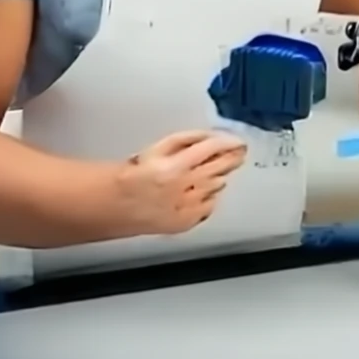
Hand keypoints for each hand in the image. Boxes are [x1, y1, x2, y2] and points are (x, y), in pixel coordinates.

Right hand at [114, 129, 246, 236]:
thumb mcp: (159, 147)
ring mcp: (188, 207)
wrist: (119, 205)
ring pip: (217, 186)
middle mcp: (185, 188)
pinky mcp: (188, 222)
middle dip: (233, 159)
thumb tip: (211, 136)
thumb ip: (187, 139)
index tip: (238, 142)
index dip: (229, 143)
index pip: (212, 149)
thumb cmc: (137, 173)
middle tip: (240, 153)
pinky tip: (199, 191)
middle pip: (220, 169)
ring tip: (213, 170)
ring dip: (219, 176)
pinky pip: (210, 205)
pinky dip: (209, 196)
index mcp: (176, 166)